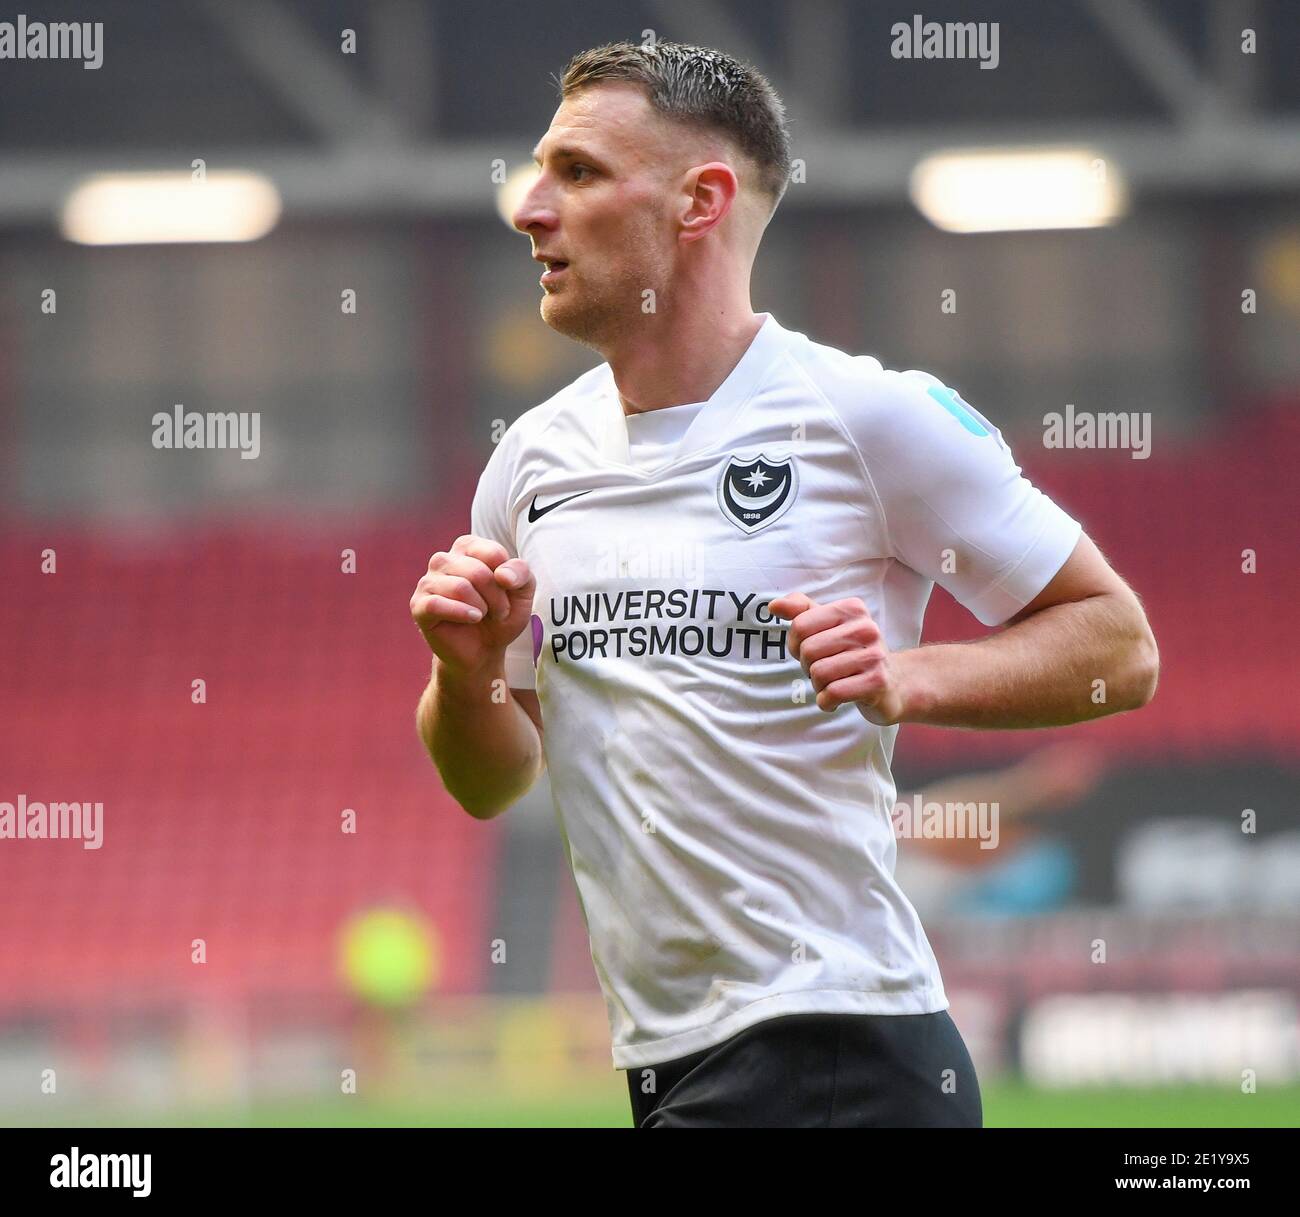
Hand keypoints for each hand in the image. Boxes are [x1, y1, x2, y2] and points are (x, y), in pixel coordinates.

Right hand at [410, 535, 534, 675]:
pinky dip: (461, 613)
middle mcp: (443, 559)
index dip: (508, 579)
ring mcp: (427, 582)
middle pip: (477, 572)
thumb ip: (521, 572)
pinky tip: (473, 618)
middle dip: (496, 598)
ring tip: (483, 616)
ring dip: (482, 608)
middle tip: (498, 611)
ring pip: (460, 587)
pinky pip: (437, 604)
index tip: (508, 592)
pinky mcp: (419, 605)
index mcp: (467, 547)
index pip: (493, 553)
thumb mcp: (522, 591)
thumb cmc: (501, 614)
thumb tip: (502, 575)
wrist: (484, 649)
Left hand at [768, 592, 905, 724]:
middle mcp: (866, 628)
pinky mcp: (877, 682)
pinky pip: (834, 692)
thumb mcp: (829, 626)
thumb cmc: (852, 653)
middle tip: (824, 671)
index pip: (800, 625)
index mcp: (852, 609)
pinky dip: (827, 701)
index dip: (796, 644)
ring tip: (833, 684)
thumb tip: (774, 606)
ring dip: (818, 686)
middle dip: (808, 667)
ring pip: (819, 673)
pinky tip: (836, 699)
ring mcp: (874, 655)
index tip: (812, 652)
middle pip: (808, 651)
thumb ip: (801, 611)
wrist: (893, 683)